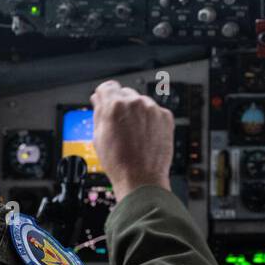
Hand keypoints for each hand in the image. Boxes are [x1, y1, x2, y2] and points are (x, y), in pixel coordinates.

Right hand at [90, 80, 173, 201]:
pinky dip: (150, 120)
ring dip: (136, 112)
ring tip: (133, 134)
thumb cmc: (119, 163)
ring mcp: (153, 109)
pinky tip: (145, 136)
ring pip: (141, 102)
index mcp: (115, 106)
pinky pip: (155, 112)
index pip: (108, 86)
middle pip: (125, 93)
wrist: (142, 178)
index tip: (105, 101)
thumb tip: (98, 99)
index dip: (104, 95)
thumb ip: (98, 112)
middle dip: (121, 105)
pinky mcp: (166, 117)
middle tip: (119, 125)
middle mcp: (136, 103)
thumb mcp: (98, 136)